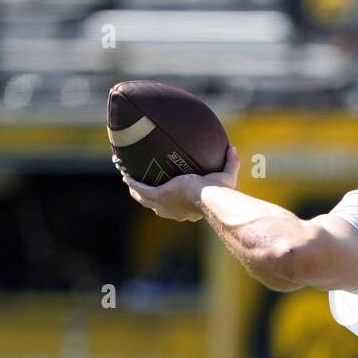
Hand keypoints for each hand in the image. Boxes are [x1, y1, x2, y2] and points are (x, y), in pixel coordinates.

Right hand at [114, 144, 240, 220]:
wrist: (209, 197)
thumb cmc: (220, 192)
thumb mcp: (227, 176)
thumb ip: (230, 163)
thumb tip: (233, 148)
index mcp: (185, 209)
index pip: (174, 206)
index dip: (168, 200)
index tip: (164, 191)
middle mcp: (172, 210)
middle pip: (154, 204)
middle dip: (145, 195)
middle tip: (139, 186)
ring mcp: (163, 204)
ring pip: (143, 198)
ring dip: (134, 188)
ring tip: (127, 177)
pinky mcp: (158, 195)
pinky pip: (140, 188)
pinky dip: (132, 181)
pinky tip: (125, 173)